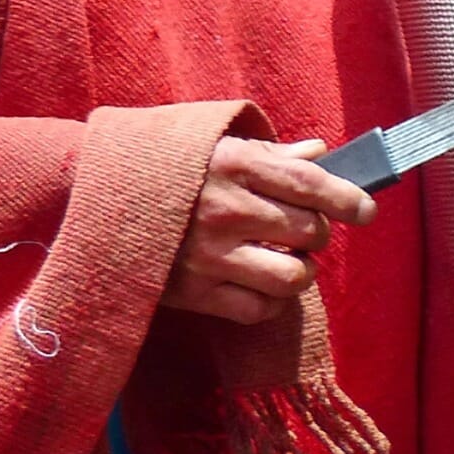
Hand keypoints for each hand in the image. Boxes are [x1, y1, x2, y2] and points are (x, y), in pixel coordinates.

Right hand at [165, 137, 377, 324]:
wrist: (86, 202)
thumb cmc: (162, 169)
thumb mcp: (213, 145)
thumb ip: (270, 153)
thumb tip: (321, 152)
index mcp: (233, 165)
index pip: (309, 183)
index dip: (346, 197)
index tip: (367, 210)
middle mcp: (224, 211)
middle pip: (308, 230)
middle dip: (319, 232)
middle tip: (305, 229)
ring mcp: (208, 255)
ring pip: (292, 276)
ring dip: (301, 270)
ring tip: (289, 259)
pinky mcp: (191, 293)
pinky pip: (257, 309)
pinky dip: (271, 301)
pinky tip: (262, 284)